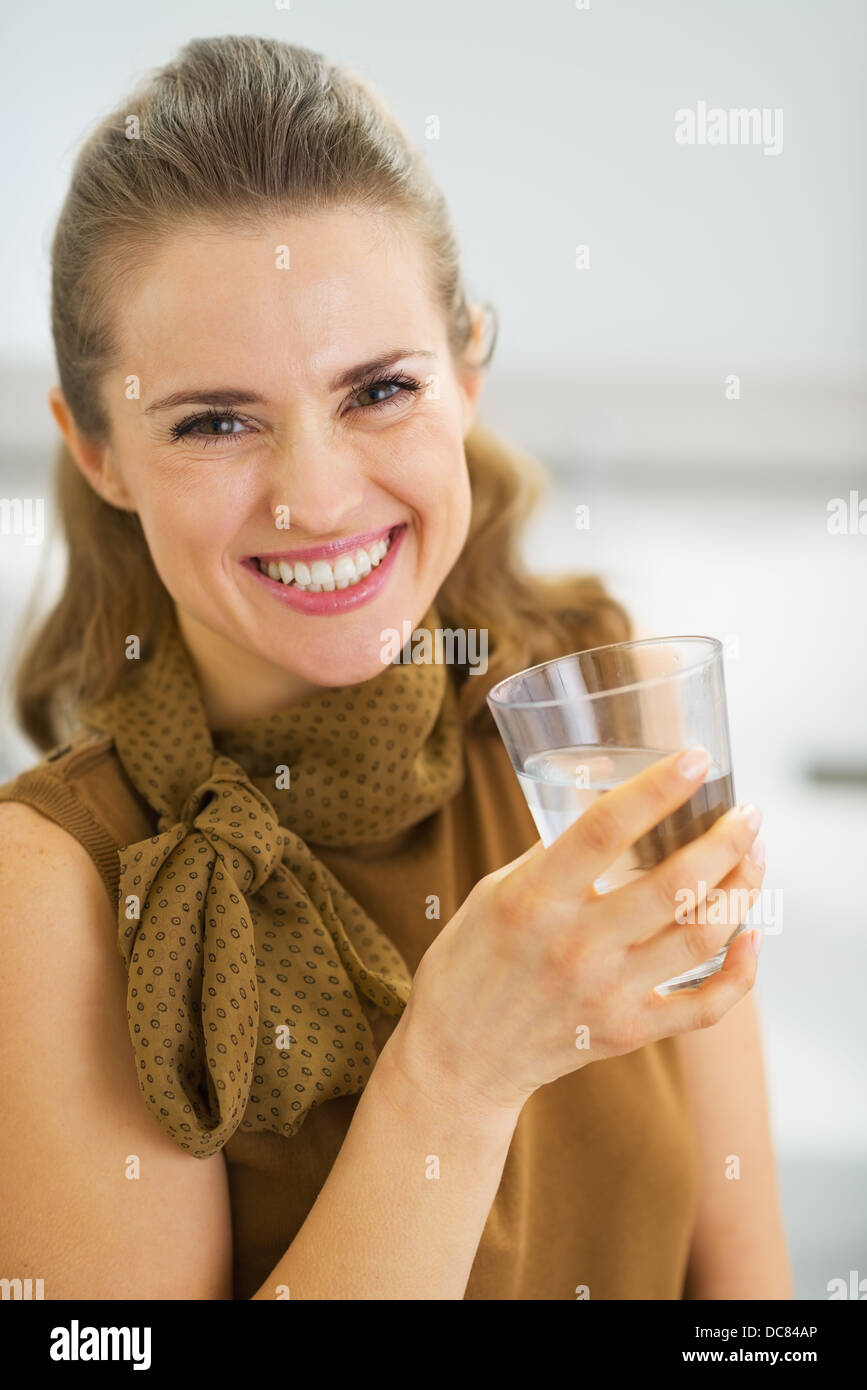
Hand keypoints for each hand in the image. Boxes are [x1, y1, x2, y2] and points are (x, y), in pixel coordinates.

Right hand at [394, 748, 763, 1117]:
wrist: (459, 1056)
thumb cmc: (471, 962)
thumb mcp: (494, 892)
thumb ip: (553, 858)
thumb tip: (612, 813)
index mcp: (533, 898)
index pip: (604, 828)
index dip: (657, 788)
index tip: (697, 759)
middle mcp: (574, 944)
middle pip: (672, 882)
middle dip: (725, 839)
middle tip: (747, 813)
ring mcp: (605, 992)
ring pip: (701, 936)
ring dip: (742, 890)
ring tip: (753, 857)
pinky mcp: (627, 1031)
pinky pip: (705, 1006)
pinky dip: (741, 972)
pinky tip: (750, 935)